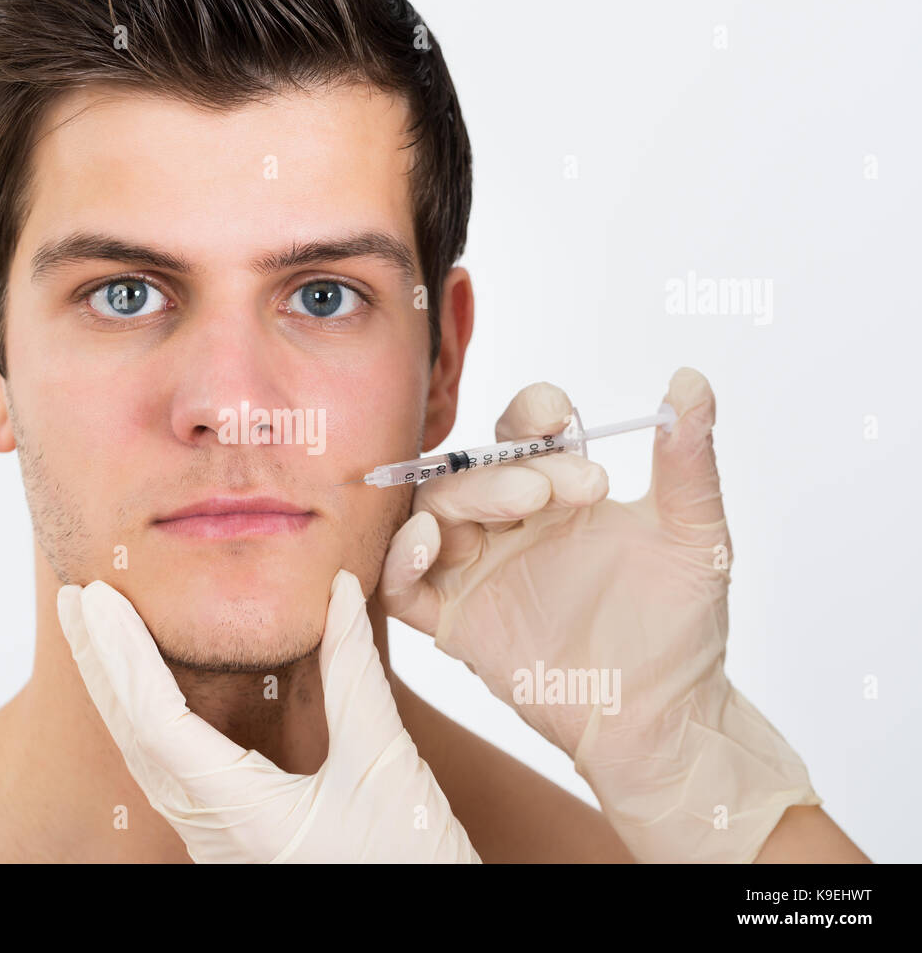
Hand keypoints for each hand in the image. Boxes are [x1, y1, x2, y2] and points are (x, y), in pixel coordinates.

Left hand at [56, 568, 480, 862]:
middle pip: (133, 737)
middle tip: (72, 599)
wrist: (423, 936)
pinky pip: (170, 772)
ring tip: (97, 631)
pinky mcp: (233, 837)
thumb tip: (340, 592)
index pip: (155, 721)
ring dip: (118, 688)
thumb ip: (355, 676)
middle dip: (99, 663)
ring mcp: (218, 839)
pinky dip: (148, 718)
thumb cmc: (410, 861)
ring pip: (146, 757)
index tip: (94, 596)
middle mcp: (213, 832)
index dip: (122, 653)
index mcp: (239, 815)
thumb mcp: (385, 765)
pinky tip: (146, 690)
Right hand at [377, 367, 819, 861]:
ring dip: (461, 498)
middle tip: (553, 492)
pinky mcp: (453, 622)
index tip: (560, 420)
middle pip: (473, 468)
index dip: (531, 415)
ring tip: (513, 509)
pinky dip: (401, 559)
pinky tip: (427, 543)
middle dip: (507, 469)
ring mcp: (476, 571)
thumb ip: (688, 463)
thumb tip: (693, 381)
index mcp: (559, 492)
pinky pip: (403, 585)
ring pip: (432, 513)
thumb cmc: (681, 628)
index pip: (523, 430)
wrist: (663, 716)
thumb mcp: (697, 538)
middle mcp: (510, 524)